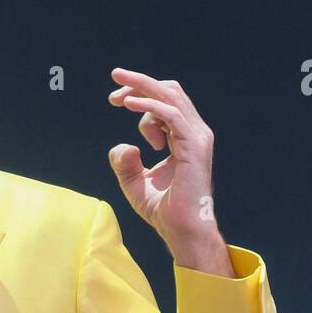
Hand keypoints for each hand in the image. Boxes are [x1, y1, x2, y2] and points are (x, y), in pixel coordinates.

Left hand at [106, 68, 231, 271]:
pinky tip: (128, 104)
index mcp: (184, 137)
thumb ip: (125, 163)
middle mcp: (194, 132)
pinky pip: (171, 115)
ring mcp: (197, 137)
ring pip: (171, 97)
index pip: (166, 102)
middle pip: (169, 92)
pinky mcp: (194, 145)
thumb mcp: (135, 183)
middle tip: (114, 82)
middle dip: (140, 83)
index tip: (116, 100)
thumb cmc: (164, 210)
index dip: (141, 94)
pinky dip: (149, 106)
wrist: (182, 230)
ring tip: (118, 92)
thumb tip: (122, 148)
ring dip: (143, 87)